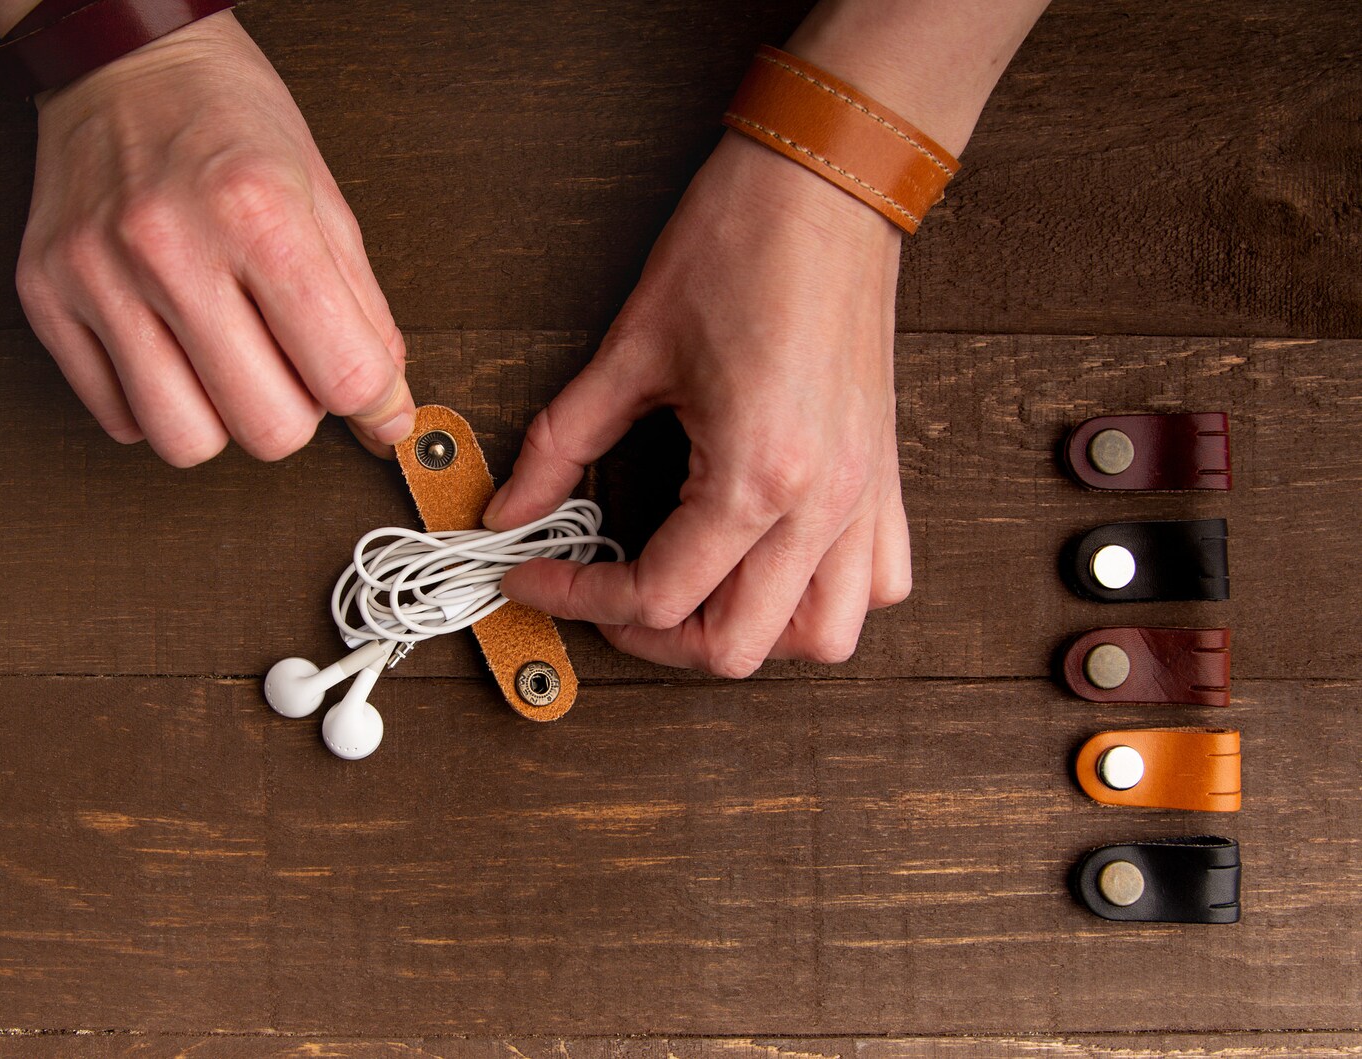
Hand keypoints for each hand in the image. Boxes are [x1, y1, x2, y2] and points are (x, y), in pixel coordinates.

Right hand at [14, 11, 413, 464]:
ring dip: (221, 421)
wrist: (124, 60)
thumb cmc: (230, 121)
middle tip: (288, 366)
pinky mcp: (44, 295)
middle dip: (295, 413)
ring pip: (185, 441)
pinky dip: (155, 405)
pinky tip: (170, 351)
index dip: (371, 398)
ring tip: (226, 365)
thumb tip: (387, 416)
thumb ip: (366, 315)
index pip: (345, 375)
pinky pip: (117, 419)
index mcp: (260, 213)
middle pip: (267, 429)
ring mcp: (97, 275)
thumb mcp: (325, 199)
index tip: (364, 388)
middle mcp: (170, 246)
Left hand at [484, 132, 911, 676]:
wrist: (825, 184)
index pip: (659, 595)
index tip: (537, 575)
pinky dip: (823, 597)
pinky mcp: (882, 475)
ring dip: (749, 634)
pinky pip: (879, 582)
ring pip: (823, 635)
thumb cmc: (742, 245)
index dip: (579, 598)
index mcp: (756, 473)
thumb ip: (562, 445)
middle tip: (605, 600)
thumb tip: (512, 507)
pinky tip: (771, 566)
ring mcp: (863, 494)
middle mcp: (821, 501)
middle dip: (655, 640)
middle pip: (737, 645)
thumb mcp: (630, 350)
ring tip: (692, 598)